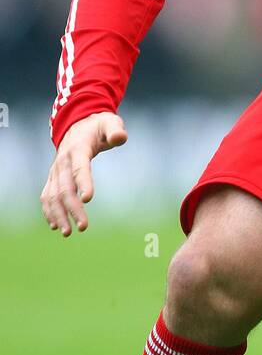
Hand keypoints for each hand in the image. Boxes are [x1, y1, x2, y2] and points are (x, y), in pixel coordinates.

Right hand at [40, 112, 127, 235]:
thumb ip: (115, 130)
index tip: (88, 200)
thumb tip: (120, 138)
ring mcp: (56, 170)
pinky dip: (49, 210)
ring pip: (52, 195)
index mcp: (78, 149)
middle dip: (72, 208)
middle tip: (83, 227)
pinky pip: (46, 195)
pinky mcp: (53, 177)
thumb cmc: (99, 125)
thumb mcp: (110, 122)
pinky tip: (55, 226)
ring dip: (58, 214)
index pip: (80, 168)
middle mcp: (63, 161)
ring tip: (67, 232)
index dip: (84, 182)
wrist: (77, 123)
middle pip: (65, 188)